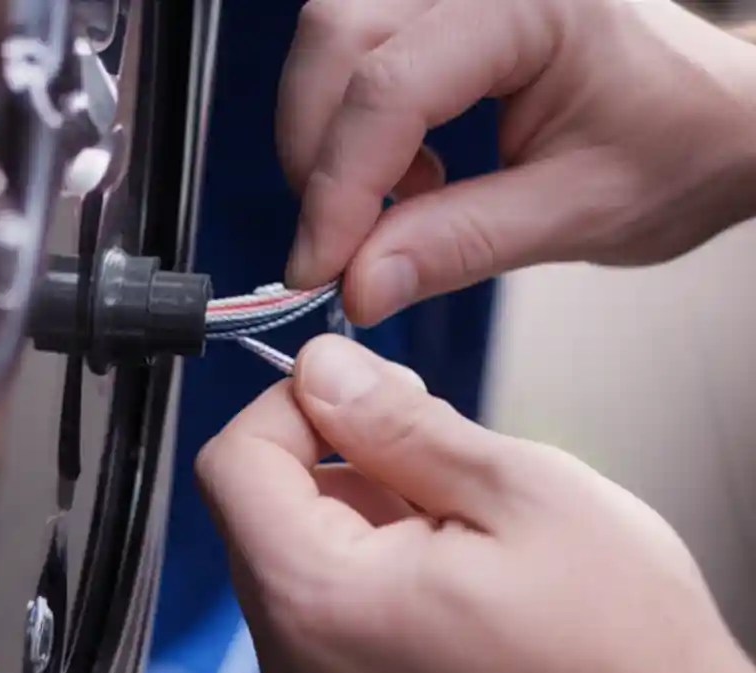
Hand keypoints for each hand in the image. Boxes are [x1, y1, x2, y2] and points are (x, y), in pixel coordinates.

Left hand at [196, 335, 755, 672]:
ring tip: (450, 532)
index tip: (352, 395)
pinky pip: (318, 622)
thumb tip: (323, 370)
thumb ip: (398, 424)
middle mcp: (297, 672)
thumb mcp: (522, 493)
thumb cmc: (624, 651)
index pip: (233, 465)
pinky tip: (441, 580)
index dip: (289, 408)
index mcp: (323, 606)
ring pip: (289, 565)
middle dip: (331, 464)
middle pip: (257, 516)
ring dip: (354, 523)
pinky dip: (365, 580)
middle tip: (423, 459)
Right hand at [278, 0, 755, 324]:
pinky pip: (354, 50)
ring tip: (396, 203)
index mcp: (534, 1)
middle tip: (340, 246)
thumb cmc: (680, 146)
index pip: (392, 85)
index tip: (319, 270)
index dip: (339, 186)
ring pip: (331, 39)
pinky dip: (351, 123)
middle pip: (336, 38)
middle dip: (318, 153)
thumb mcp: (580, 211)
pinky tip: (406, 172)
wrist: (722, 118)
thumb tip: (359, 284)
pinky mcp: (441, 9)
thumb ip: (461, 244)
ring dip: (330, 137)